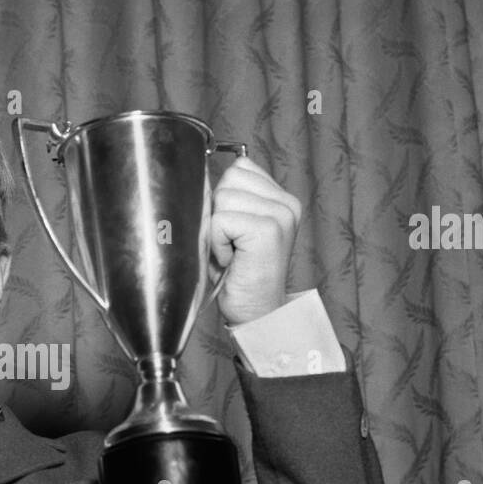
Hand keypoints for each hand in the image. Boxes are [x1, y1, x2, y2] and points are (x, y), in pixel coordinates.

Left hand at [209, 156, 301, 326]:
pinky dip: (217, 243)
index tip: (233, 232)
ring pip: (222, 197)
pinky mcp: (268, 230)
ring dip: (216, 230)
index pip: (239, 168)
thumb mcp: (234, 229)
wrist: (256, 314)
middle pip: (228, 179)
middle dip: (218, 213)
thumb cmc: (238, 275)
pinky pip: (220, 219)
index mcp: (281, 198)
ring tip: (231, 253)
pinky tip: (232, 260)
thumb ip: (229, 199)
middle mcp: (286, 203)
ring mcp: (280, 215)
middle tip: (231, 244)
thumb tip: (196, 176)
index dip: (223, 201)